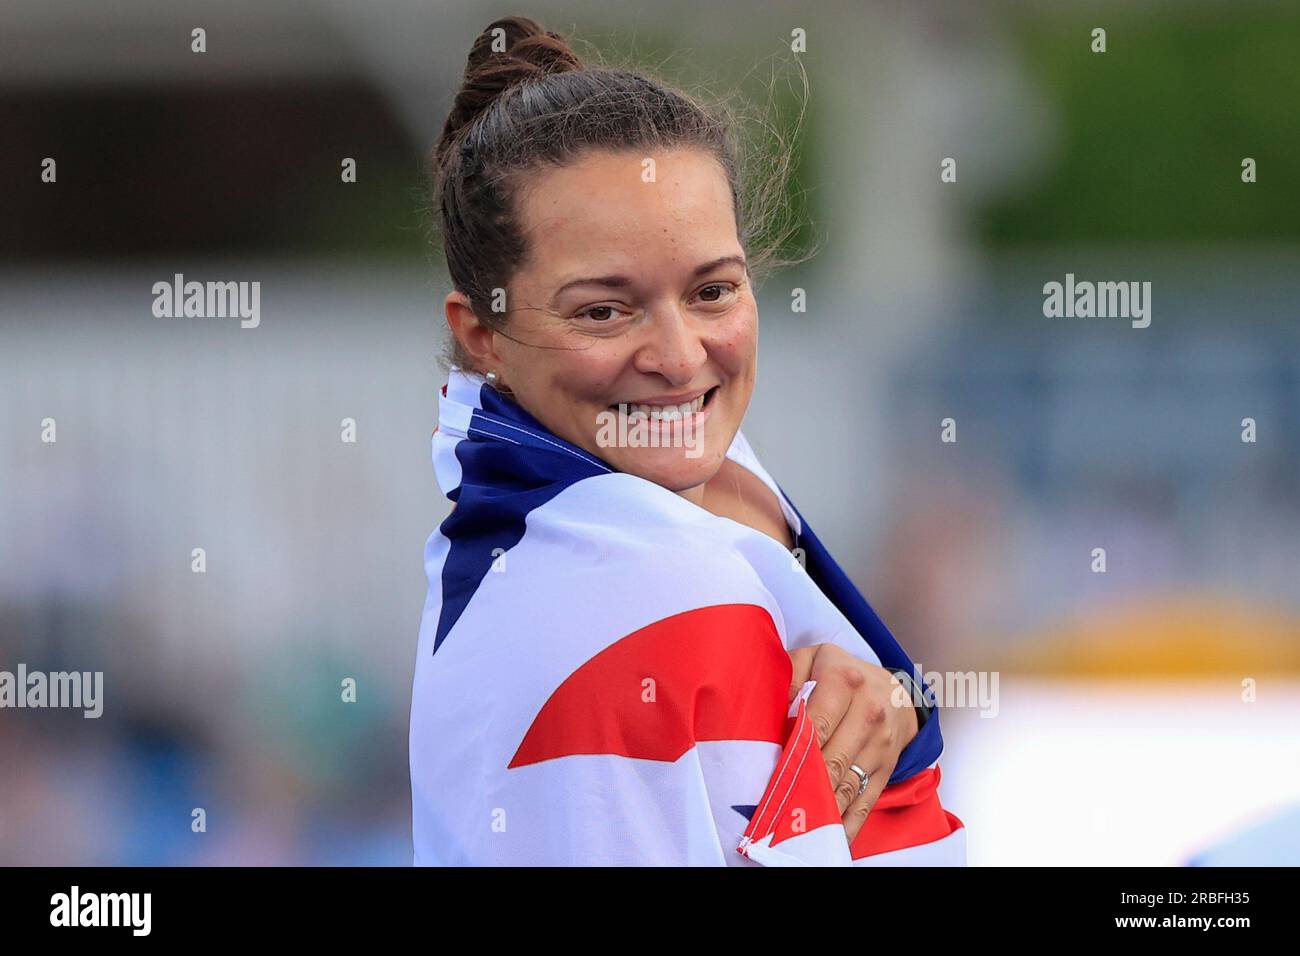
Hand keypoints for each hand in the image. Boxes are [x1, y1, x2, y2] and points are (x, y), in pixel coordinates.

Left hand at [787, 643, 918, 842]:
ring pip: (846, 785)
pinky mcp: (885, 770)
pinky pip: (864, 803)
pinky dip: (845, 824)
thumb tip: (768, 703)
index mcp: (844, 680)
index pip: (814, 722)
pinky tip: (826, 839)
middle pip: (831, 759)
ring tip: (792, 828)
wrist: (894, 690)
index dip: (792, 749)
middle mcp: (868, 712)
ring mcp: (880, 745)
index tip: (770, 771)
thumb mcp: (813, 659)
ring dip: (820, 810)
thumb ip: (787, 673)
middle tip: (773, 807)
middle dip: (802, 786)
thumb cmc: (841, 675)